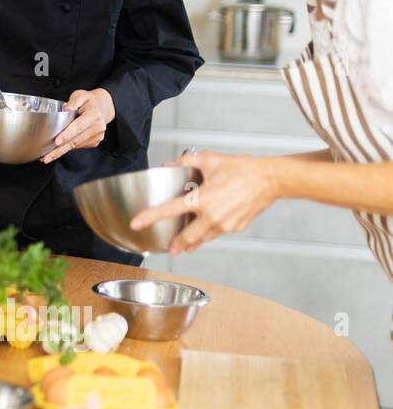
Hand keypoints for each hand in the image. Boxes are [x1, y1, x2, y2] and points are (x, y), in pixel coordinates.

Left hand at [41, 88, 114, 163]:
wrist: (102, 108)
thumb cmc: (89, 101)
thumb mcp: (81, 95)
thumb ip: (74, 101)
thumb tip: (66, 109)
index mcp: (94, 115)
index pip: (78, 126)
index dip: (67, 135)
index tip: (57, 141)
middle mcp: (97, 127)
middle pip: (75, 141)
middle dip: (59, 150)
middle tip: (46, 157)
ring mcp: (97, 136)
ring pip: (75, 146)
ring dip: (60, 152)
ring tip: (46, 156)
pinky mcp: (94, 142)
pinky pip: (78, 147)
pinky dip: (66, 149)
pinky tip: (56, 151)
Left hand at [129, 151, 278, 254]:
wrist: (271, 179)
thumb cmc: (243, 169)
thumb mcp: (209, 160)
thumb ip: (185, 162)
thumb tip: (169, 164)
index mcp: (202, 199)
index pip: (169, 210)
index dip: (150, 217)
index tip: (137, 223)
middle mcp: (212, 216)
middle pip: (188, 237)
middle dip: (177, 244)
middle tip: (171, 249)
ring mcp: (226, 225)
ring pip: (204, 237)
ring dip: (194, 241)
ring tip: (186, 245)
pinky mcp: (237, 227)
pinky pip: (218, 232)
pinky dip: (211, 231)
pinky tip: (210, 226)